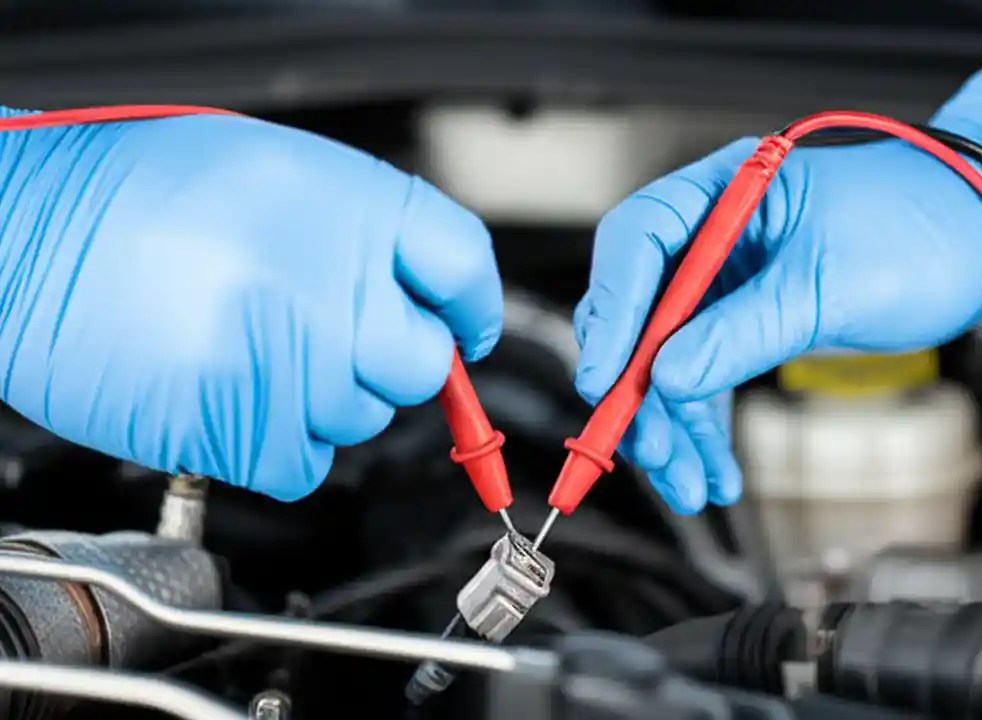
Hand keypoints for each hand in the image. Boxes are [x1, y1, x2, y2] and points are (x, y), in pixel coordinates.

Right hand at [0, 112, 500, 499]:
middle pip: (422, 362)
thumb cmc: (136, 195)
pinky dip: (279, 446)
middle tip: (326, 338)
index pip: (465, 266)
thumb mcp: (274, 174)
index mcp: (352, 207)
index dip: (468, 305)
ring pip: (362, 418)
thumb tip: (419, 297)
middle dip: (387, 360)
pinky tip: (234, 396)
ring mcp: (294, 364)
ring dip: (323, 399)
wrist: (25, 235)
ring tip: (250, 351)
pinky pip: (306, 464)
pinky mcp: (245, 430)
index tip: (461, 327)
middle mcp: (334, 286)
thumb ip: (360, 235)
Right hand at [573, 138, 981, 514]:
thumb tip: (668, 376)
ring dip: (672, 424)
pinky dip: (705, 424)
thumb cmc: (923, 227)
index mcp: (725, 190)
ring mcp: (727, 277)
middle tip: (653, 452)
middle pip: (641, 311)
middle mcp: (715, 231)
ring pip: (667, 357)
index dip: (614, 314)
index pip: (637, 242)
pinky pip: (705, 374)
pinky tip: (713, 467)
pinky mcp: (746, 317)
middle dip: (640, 390)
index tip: (606, 382)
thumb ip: (744, 331)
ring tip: (689, 483)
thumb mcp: (827, 285)